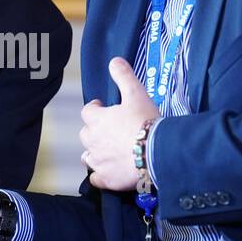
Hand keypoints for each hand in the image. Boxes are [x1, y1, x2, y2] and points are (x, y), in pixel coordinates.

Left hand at [80, 57, 160, 190]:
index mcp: (97, 120)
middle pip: (85, 134)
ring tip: (108, 150)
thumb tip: (114, 61)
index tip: (103, 108)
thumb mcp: (136, 94)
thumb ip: (124, 76)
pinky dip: (99, 174)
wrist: (156, 153)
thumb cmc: (146, 122)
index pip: (87, 111)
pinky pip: (95, 178)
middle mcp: (92, 141)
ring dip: (95, 152)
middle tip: (109, 130)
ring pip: (87, 156)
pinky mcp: (106, 179)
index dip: (95, 109)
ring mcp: (98, 161)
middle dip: (94, 130)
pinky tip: (107, 172)